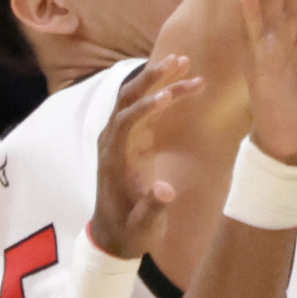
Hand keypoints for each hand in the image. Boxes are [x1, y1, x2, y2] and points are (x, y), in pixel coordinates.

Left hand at [88, 55, 202, 259]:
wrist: (114, 236)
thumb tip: (165, 190)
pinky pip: (143, 109)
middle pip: (127, 100)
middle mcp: (112, 143)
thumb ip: (153, 208)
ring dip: (157, 79)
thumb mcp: (143, 226)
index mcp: (113, 160)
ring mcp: (119, 139)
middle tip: (180, 61)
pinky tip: (180, 81)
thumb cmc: (130, 232)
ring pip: (134, 99)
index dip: (145, 108)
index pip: (125, 123)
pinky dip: (161, 93)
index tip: (168, 97)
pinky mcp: (130, 140)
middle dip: (152, 79)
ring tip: (184, 61)